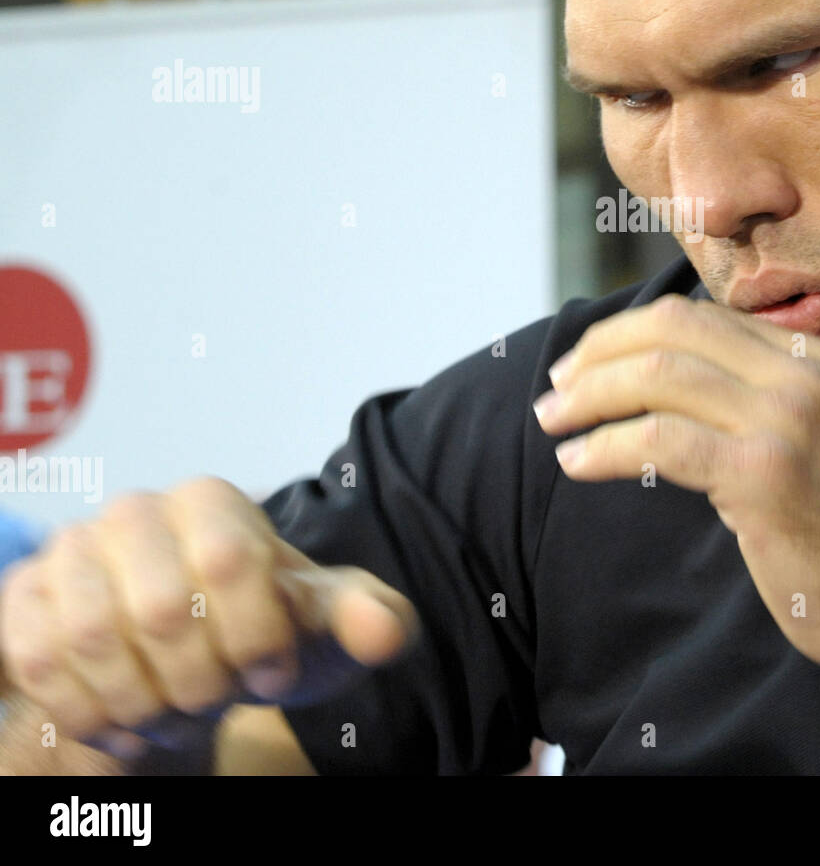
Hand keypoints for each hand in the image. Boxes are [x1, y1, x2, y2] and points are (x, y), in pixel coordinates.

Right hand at [0, 476, 417, 762]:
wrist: (192, 656)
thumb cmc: (268, 629)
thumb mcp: (325, 624)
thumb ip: (366, 618)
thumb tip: (384, 630)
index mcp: (213, 500)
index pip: (230, 563)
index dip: (256, 639)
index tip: (274, 674)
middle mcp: (136, 512)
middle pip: (162, 611)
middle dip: (202, 681)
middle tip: (221, 701)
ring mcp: (72, 552)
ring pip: (96, 641)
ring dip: (146, 702)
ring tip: (179, 711)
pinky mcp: (25, 598)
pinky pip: (43, 664)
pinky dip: (91, 712)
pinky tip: (130, 720)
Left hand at [532, 294, 819, 671]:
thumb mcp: (814, 438)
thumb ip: (753, 402)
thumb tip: (662, 389)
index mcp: (811, 357)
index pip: (698, 317)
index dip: (628, 332)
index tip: (585, 363)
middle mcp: (800, 374)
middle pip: (671, 330)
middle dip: (598, 353)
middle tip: (555, 389)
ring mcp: (785, 420)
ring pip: (658, 376)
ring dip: (589, 397)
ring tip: (551, 424)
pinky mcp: (763, 474)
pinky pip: (660, 440)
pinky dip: (605, 447)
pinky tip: (576, 465)